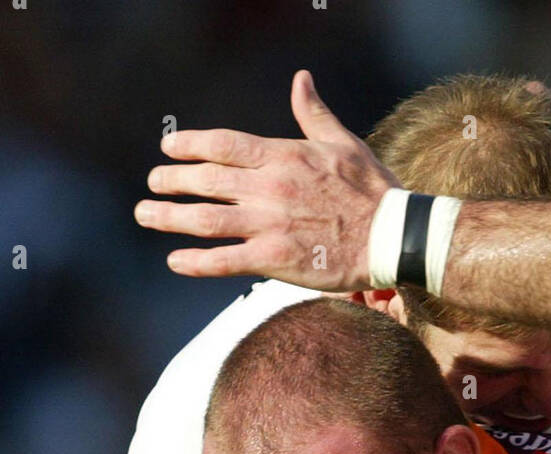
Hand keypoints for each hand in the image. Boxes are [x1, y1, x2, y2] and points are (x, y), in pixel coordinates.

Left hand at [134, 71, 396, 287]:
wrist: (391, 235)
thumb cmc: (372, 190)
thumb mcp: (342, 141)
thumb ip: (312, 113)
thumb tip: (301, 80)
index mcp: (282, 155)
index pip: (222, 145)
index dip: (189, 146)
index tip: (168, 149)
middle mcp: (268, 187)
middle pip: (205, 181)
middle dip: (171, 181)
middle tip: (152, 185)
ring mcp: (269, 224)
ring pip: (206, 219)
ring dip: (170, 217)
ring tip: (146, 214)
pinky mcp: (275, 258)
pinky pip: (225, 261)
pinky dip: (196, 262)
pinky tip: (175, 261)